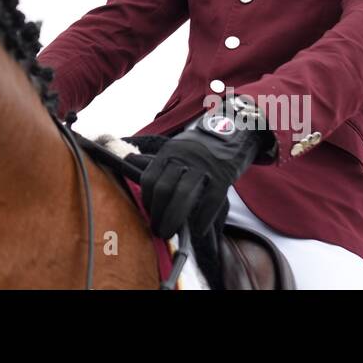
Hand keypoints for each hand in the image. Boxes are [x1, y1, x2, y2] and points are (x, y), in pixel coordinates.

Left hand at [139, 97, 275, 240]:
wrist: (233, 129)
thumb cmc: (200, 146)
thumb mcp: (176, 146)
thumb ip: (158, 159)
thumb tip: (129, 161)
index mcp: (169, 151)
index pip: (150, 178)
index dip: (147, 200)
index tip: (148, 214)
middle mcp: (184, 158)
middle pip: (164, 189)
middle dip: (158, 214)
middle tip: (158, 231)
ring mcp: (203, 167)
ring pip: (183, 195)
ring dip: (174, 219)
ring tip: (171, 232)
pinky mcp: (222, 175)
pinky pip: (210, 200)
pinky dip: (202, 218)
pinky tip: (196, 230)